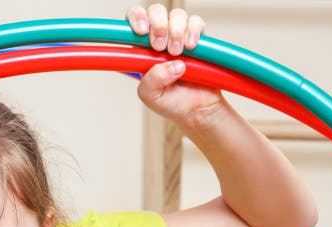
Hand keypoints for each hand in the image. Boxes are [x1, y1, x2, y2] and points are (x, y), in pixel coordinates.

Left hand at [126, 4, 221, 128]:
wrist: (197, 109)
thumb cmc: (171, 102)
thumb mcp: (151, 96)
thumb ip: (152, 81)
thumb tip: (170, 64)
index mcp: (142, 49)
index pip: (134, 21)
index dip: (136, 18)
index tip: (142, 31)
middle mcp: (159, 38)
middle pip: (155, 11)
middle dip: (158, 25)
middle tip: (160, 47)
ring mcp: (178, 36)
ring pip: (176, 14)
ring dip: (176, 31)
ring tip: (178, 53)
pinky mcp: (197, 37)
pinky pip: (196, 22)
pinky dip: (193, 31)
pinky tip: (191, 46)